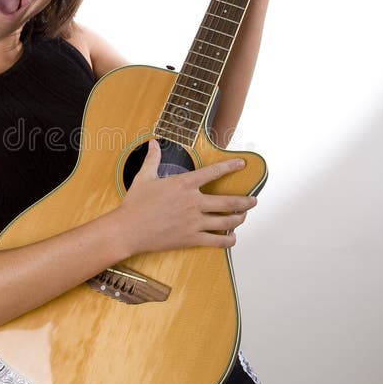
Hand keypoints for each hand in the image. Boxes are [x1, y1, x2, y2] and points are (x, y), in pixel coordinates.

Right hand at [117, 140, 256, 255]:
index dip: (230, 166)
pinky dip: (228, 240)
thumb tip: (153, 142)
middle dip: (246, 201)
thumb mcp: (144, 177)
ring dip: (239, 219)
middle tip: (254, 200)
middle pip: (229, 202)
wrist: (128, 229)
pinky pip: (216, 241)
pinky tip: (232, 238)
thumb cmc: (135, 203)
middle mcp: (193, 202)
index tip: (242, 164)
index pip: (214, 172)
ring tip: (243, 217)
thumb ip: (153, 159)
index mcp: (184, 184)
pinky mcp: (191, 238)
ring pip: (226, 221)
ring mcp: (194, 222)